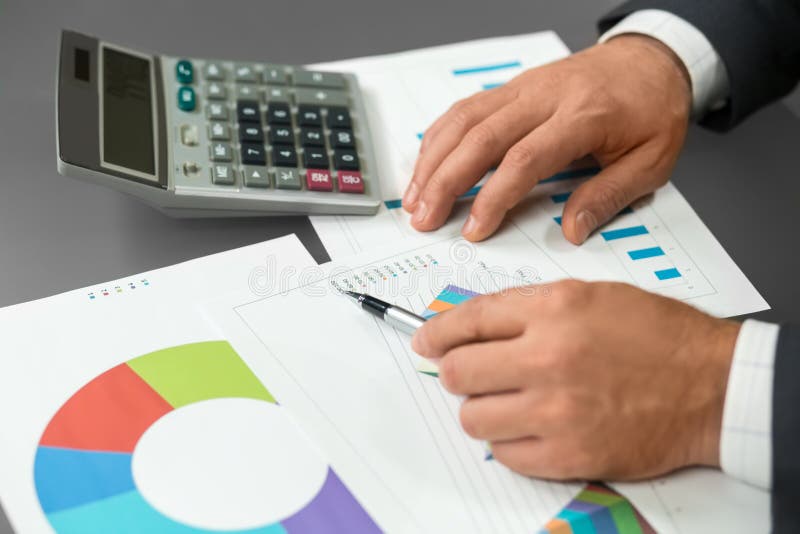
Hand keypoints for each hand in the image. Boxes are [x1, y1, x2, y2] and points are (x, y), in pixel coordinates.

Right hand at [403, 35, 690, 243]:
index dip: (493, 197)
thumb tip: (572, 229)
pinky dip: (440, 136)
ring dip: (433, 160)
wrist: (652, 61)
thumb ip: (609, 196)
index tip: (475, 229)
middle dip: (445, 181)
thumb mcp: (651, 162)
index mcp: (583, 116)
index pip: (524, 159)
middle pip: (481, 138)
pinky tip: (426, 162)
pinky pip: (467, 108)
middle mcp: (545, 97)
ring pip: (465, 120)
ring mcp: (525, 88)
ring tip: (415, 199)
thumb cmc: (652, 111)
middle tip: (425, 218)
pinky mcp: (514, 87)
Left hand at [411, 281, 739, 480]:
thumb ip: (528, 308)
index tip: (424, 340)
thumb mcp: (591, 295)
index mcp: (552, 311)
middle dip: (454, 370)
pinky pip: (505, 455)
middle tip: (468, 372)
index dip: (435, 332)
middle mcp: (548, 359)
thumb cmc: (659, 336)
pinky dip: (509, 442)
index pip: (467, 321)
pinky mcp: (569, 455)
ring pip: (473, 418)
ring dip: (480, 409)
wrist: (711, 385)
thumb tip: (475, 325)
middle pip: (457, 372)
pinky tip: (530, 427)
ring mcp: (556, 412)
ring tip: (505, 401)